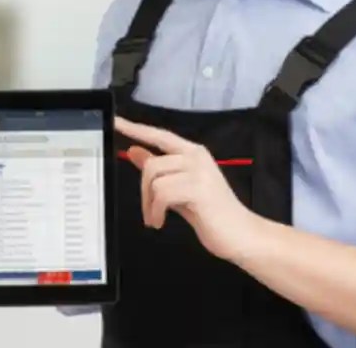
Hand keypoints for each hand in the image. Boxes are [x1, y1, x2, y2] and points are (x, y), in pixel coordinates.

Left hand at [115, 116, 252, 262]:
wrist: (240, 234)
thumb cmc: (212, 213)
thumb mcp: (179, 188)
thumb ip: (159, 169)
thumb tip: (134, 151)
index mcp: (193, 153)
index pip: (158, 135)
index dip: (135, 128)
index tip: (115, 121)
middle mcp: (196, 156)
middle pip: (152, 164)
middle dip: (144, 192)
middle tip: (150, 211)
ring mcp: (199, 171)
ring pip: (154, 179)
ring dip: (150, 204)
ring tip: (157, 218)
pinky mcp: (198, 188)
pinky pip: (162, 194)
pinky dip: (156, 211)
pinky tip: (161, 221)